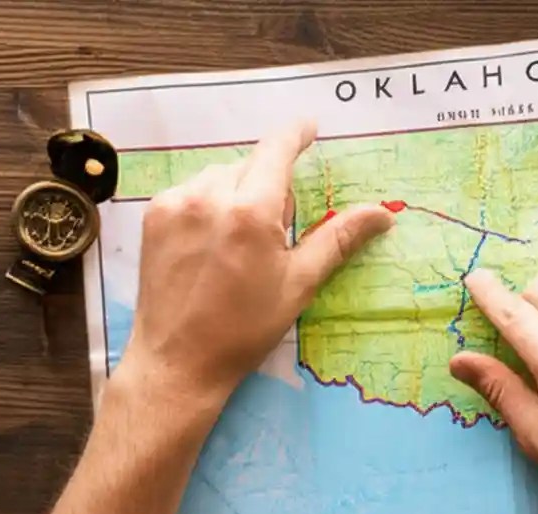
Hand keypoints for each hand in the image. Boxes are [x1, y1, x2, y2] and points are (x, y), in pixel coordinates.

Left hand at [122, 120, 393, 402]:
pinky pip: (192, 191)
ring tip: (239, 241)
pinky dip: (208, 204)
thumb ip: (339, 238)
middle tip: (273, 234)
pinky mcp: (154, 216)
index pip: (277, 150)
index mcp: (251, 212)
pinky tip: (211, 243)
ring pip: (219, 176)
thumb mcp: (299, 283)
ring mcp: (176, 203)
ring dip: (237, 193)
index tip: (310, 127)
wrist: (178, 361)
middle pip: (251, 166)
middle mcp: (210, 196)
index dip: (296, 134)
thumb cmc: (245, 328)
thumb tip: (383, 212)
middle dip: (268, 186)